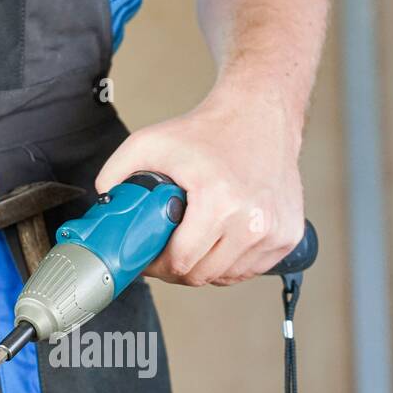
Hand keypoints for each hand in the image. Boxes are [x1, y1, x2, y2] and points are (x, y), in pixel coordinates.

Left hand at [94, 85, 305, 285]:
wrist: (258, 116)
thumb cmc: (208, 131)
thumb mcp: (149, 142)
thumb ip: (116, 172)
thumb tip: (104, 202)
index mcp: (219, 200)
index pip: (181, 261)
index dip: (156, 265)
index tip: (146, 257)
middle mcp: (252, 220)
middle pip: (202, 275)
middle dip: (176, 269)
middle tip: (164, 252)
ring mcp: (274, 230)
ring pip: (227, 277)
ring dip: (204, 267)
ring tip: (191, 243)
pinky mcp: (288, 236)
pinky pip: (251, 269)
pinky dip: (231, 263)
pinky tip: (218, 241)